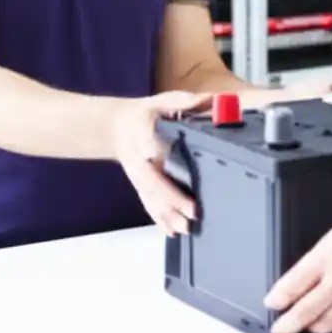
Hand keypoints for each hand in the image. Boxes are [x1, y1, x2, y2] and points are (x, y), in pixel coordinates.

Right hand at [110, 91, 211, 236]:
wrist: (116, 128)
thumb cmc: (144, 115)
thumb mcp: (163, 102)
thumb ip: (187, 102)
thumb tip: (215, 99)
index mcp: (143, 135)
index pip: (149, 147)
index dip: (157, 155)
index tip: (165, 160)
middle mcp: (139, 161)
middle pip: (153, 182)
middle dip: (171, 198)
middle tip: (193, 212)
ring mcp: (139, 178)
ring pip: (151, 199)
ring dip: (168, 216)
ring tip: (186, 229)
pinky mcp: (141, 188)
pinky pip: (150, 206)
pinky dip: (161, 220)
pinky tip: (173, 232)